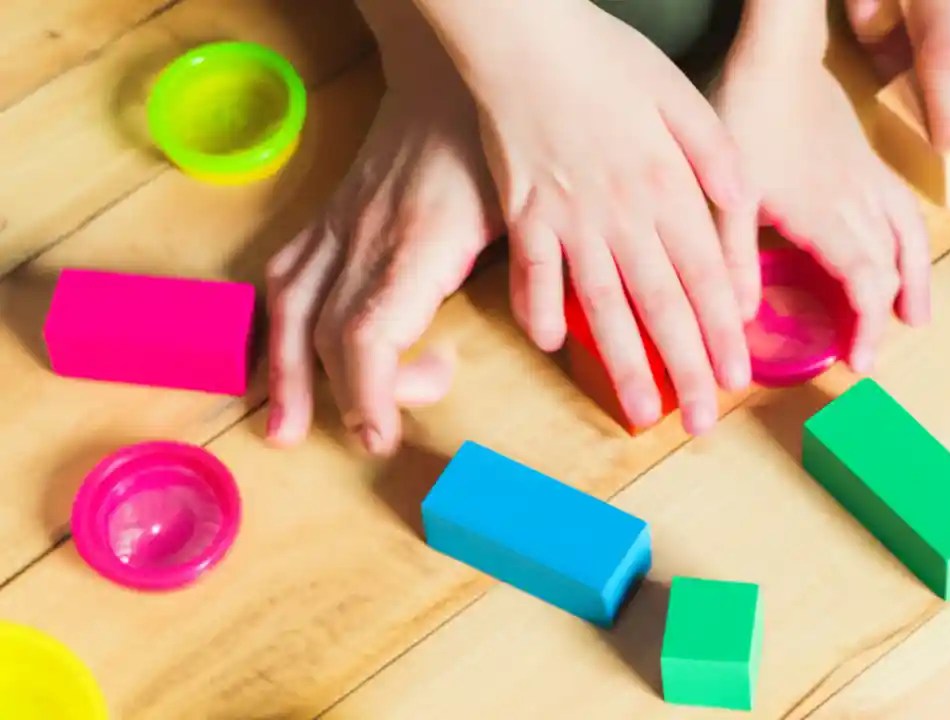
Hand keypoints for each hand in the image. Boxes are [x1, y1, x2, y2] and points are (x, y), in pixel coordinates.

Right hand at [265, 4, 500, 455]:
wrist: (449, 72)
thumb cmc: (494, 141)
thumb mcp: (527, 208)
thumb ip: (537, 276)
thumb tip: (551, 340)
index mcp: (415, 244)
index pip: (367, 334)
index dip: (369, 392)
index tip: (386, 433)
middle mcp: (364, 239)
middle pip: (326, 335)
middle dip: (344, 396)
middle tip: (376, 436)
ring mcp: (340, 225)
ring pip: (289, 306)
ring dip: (283, 371)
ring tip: (285, 427)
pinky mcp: (332, 213)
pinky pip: (286, 271)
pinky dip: (274, 320)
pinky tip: (276, 350)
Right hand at [463, 3, 757, 434]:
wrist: (528, 38)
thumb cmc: (610, 62)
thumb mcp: (686, 99)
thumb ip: (719, 162)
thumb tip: (745, 217)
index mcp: (670, 189)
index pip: (706, 279)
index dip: (723, 335)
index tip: (735, 381)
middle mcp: (625, 216)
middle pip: (662, 307)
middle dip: (685, 372)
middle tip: (699, 426)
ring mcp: (570, 219)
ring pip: (604, 306)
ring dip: (623, 366)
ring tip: (641, 413)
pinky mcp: (524, 214)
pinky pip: (533, 274)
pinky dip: (539, 310)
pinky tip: (551, 345)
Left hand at [713, 45, 930, 373]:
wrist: (774, 57)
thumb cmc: (745, 115)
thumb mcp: (726, 193)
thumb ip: (733, 256)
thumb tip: (740, 319)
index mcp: (825, 216)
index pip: (865, 283)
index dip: (868, 328)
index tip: (858, 362)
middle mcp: (857, 202)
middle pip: (889, 268)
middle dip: (884, 316)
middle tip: (868, 353)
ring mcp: (867, 179)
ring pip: (909, 238)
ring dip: (916, 280)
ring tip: (915, 316)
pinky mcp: (867, 160)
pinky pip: (904, 208)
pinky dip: (912, 241)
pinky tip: (903, 252)